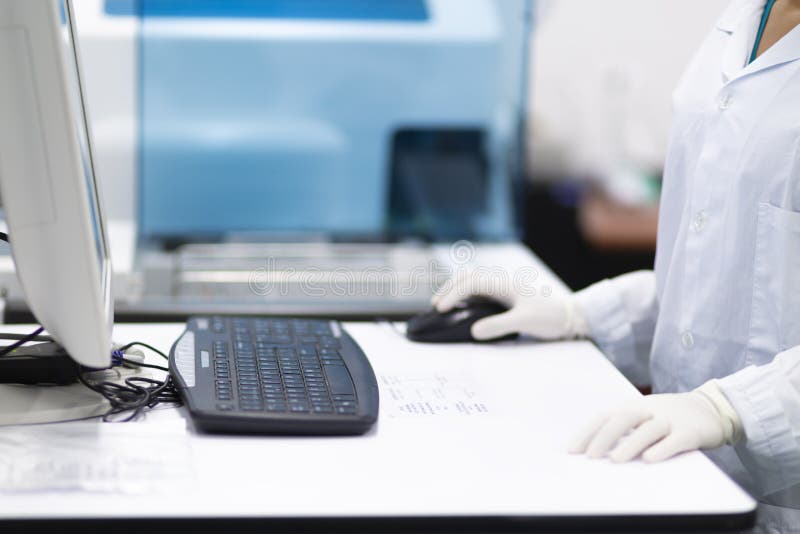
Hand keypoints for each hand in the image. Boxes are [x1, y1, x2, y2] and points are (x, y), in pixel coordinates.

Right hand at [432, 269, 588, 340]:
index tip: (441, 309)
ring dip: (457, 289)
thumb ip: (499, 325)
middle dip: (450, 288)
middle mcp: (502, 282)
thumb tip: (473, 331)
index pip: (472, 283)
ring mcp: (504, 288)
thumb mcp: (525, 321)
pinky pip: (481, 291)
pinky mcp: (506, 296)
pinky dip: (466, 295)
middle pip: (469, 277)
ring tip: (444, 303)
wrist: (571, 316)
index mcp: (505, 283)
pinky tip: (462, 307)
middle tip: (436, 304)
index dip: (454, 294)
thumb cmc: (550, 317)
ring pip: (474, 281)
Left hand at [568, 381, 742, 461]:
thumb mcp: (642, 416)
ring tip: (616, 460)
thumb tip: (593, 450)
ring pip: (649, 429)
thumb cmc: (667, 417)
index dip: (588, 432)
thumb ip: (622, 429)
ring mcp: (671, 419)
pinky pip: (676, 440)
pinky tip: (650, 459)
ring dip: (631, 443)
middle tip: (591, 456)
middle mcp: (649, 410)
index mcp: (633, 406)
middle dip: (605, 436)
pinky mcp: (691, 432)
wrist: (710, 407)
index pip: (606, 416)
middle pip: (624, 418)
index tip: (573, 451)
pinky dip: (662, 448)